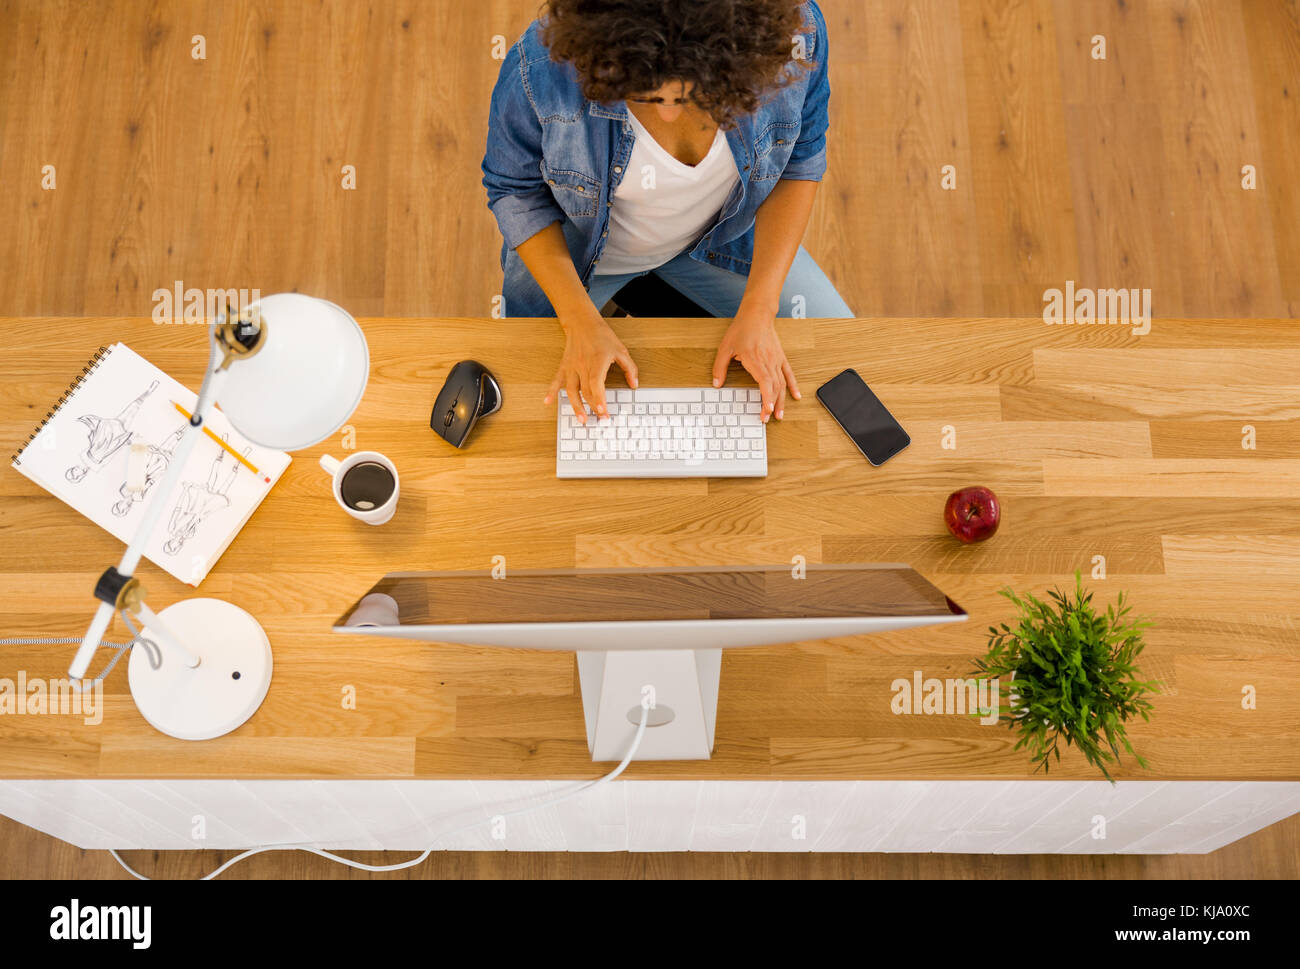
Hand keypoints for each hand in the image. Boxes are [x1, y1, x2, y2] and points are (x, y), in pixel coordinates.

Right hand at [543, 306, 638, 423]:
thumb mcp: (621, 350)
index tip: (602, 411)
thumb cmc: (602, 336)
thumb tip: (634, 385)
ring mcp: (571, 367)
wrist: (582, 323)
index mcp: (597, 362)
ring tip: (581, 419)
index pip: (596, 384)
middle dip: (593, 407)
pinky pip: (556, 380)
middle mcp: (582, 366)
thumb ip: (629, 368)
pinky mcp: (564, 367)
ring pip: (571, 390)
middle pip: (586, 391)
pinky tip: (547, 402)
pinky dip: (551, 391)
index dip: (598, 399)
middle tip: (600, 419)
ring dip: (575, 406)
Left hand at [711, 300, 800, 421]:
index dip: (767, 397)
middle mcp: (769, 362)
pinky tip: (796, 397)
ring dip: (782, 400)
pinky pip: (789, 374)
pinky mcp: (780, 358)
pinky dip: (793, 386)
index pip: (764, 382)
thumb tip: (716, 384)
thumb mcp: (725, 348)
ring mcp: (776, 360)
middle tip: (767, 419)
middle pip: (774, 387)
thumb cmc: (742, 329)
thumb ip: (720, 367)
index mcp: (755, 360)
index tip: (768, 410)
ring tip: (780, 415)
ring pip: (782, 384)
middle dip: (772, 405)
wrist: (757, 314)